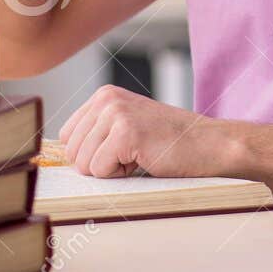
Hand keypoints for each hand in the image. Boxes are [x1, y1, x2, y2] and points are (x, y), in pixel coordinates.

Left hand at [59, 87, 234, 179]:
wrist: (210, 145)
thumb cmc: (170, 143)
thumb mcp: (127, 127)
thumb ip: (97, 133)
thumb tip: (62, 157)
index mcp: (104, 95)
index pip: (67, 136)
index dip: (90, 155)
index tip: (120, 151)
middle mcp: (106, 99)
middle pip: (72, 152)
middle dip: (99, 164)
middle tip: (133, 155)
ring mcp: (115, 113)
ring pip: (84, 164)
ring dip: (111, 170)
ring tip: (140, 156)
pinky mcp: (126, 133)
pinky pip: (100, 170)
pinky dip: (121, 175)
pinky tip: (144, 160)